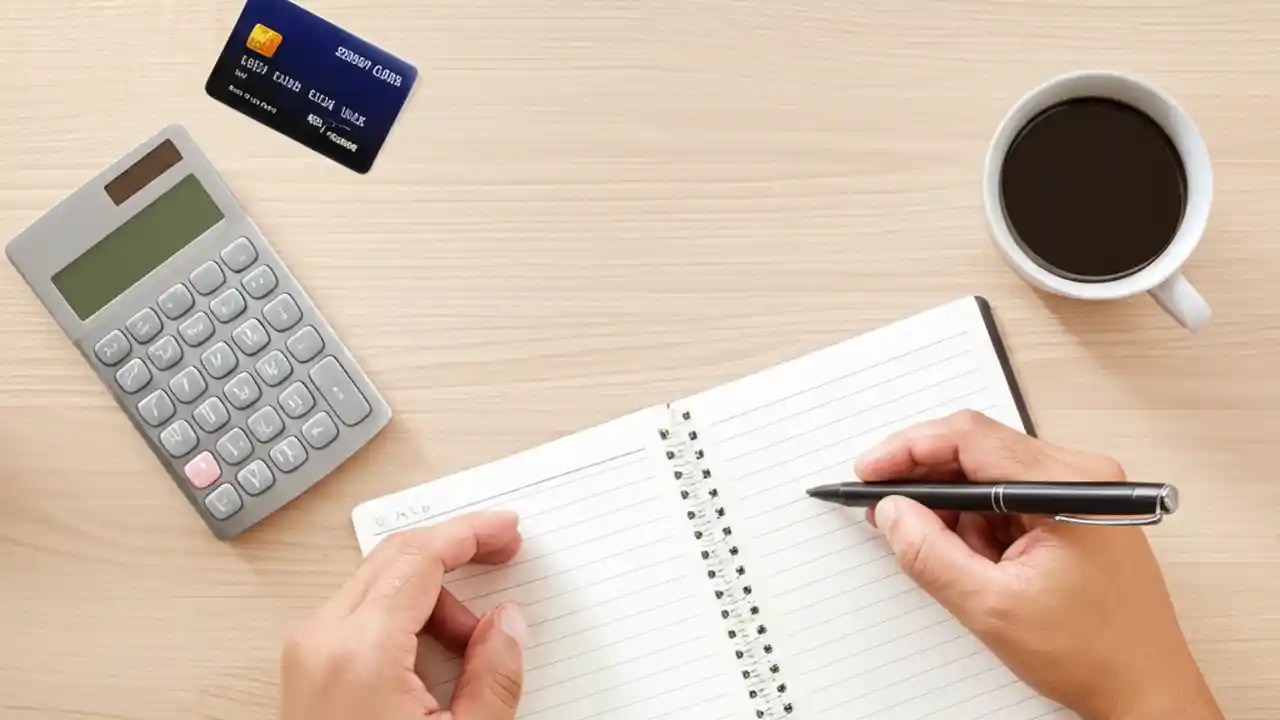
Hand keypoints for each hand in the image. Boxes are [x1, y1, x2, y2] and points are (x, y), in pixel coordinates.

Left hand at [281, 511, 528, 719]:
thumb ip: (495, 676)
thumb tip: (507, 623)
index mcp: (360, 651)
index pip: (419, 557)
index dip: (470, 533)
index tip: (506, 529)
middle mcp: (323, 639)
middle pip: (396, 558)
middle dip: (456, 553)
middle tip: (503, 555)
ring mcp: (307, 652)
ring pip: (380, 584)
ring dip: (434, 596)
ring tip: (475, 644)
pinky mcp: (306, 668)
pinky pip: (362, 615)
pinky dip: (406, 618)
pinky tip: (439, 655)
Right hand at [855, 411, 1221, 719]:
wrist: (1145, 691)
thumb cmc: (1093, 653)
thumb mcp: (992, 608)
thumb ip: (931, 555)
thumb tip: (891, 513)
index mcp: (1067, 485)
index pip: (970, 438)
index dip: (909, 449)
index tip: (869, 472)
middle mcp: (1079, 475)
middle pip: (978, 450)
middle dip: (925, 481)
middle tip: (883, 510)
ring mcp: (1079, 492)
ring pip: (988, 476)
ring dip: (953, 509)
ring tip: (938, 554)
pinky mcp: (1073, 512)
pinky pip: (1007, 500)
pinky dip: (978, 524)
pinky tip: (972, 562)